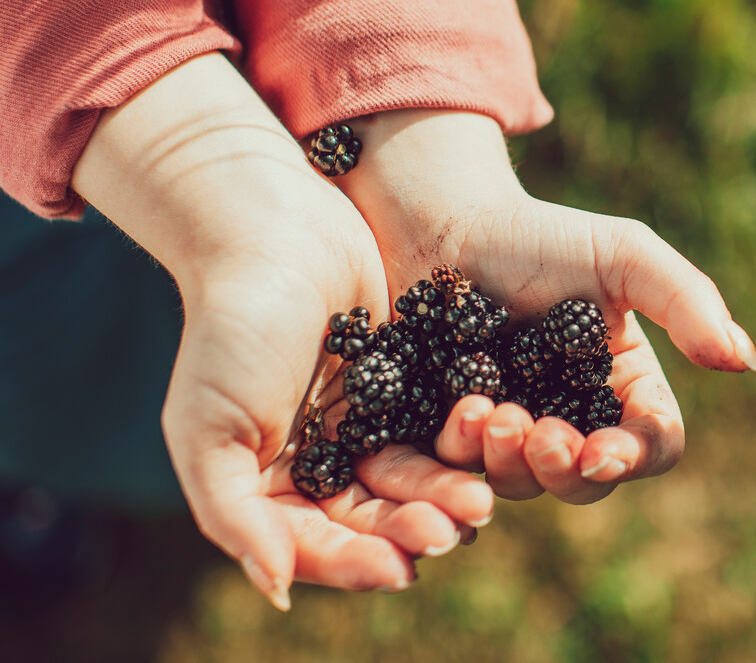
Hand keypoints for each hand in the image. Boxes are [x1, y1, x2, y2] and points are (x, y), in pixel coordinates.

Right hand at [72, 55, 491, 607]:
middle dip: (411, 529)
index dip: (353, 563)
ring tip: (480, 502)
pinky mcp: (406, 381)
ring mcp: (364, 420)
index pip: (313, 544)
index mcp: (266, 481)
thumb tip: (274, 589)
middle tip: (454, 530)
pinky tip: (484, 450)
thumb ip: (234, 515)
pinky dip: (458, 444)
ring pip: (411, 478)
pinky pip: (436, 426)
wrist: (275, 230)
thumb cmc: (232, 327)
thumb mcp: (208, 427)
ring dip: (443, 495)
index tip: (398, 569)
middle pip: (370, 518)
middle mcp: (317, 459)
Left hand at [337, 110, 755, 504]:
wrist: (447, 226)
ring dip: (512, 461)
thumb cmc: (541, 235)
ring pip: (525, 485)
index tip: (602, 448)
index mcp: (623, 385)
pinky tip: (461, 410)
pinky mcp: (455, 434)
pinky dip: (463, 452)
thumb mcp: (624, 255)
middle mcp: (573, 418)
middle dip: (565, 467)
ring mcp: (513, 431)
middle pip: (589, 480)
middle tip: (537, 431)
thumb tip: (745, 362)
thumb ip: (687, 301)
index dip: (634, 456)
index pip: (652, 444)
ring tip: (488, 412)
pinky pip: (462, 471)